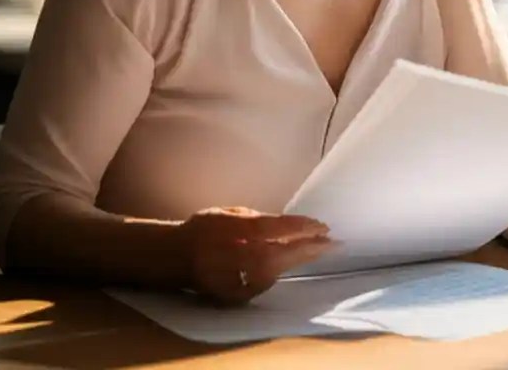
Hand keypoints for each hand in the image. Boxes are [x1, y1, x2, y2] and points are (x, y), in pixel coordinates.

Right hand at [178, 206, 332, 304]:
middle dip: (309, 248)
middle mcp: (232, 255)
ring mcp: (232, 278)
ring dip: (298, 260)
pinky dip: (279, 272)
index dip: (300, 228)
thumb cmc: (204, 228)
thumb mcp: (229, 213)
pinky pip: (263, 284)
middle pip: (280, 254)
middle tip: (334, 243)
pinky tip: (293, 263)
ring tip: (320, 250)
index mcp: (231, 230)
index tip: (322, 226)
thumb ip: (258, 220)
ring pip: (275, 271)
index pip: (274, 229)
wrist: (174, 257)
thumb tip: (289, 225)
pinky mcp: (232, 295)